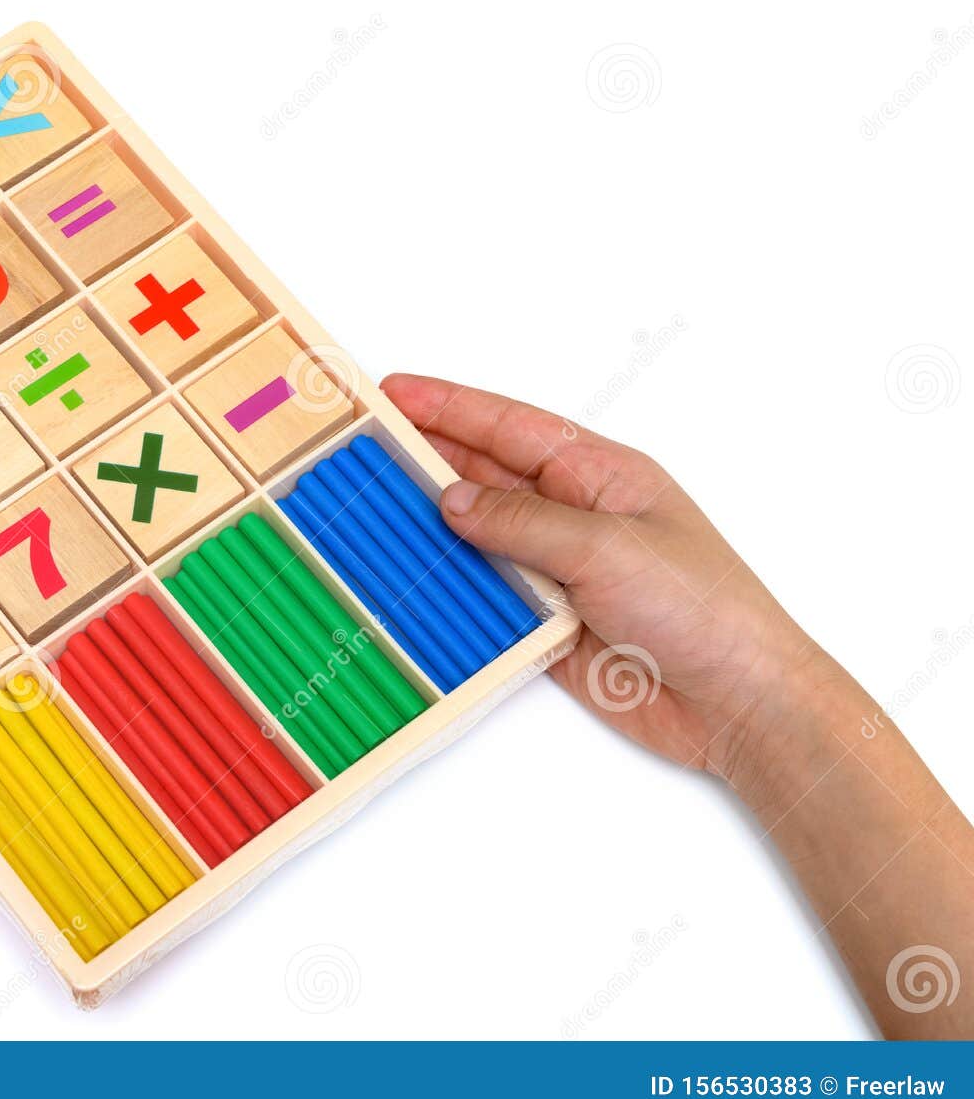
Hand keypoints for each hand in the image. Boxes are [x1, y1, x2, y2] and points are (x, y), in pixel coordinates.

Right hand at [383, 374, 973, 1038]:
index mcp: (602, 474)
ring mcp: (561, 571)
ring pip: (478, 539)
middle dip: (425, 462)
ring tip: (365, 513)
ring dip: (428, 530)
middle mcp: (576, 516)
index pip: (510, 428)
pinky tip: (407, 583)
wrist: (739, 704)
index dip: (449, 407)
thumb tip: (452, 500)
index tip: (391, 394)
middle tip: (359, 452)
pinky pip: (485, 598)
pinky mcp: (550, 625)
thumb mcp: (607, 547)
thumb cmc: (703, 609)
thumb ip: (522, 522)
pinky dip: (447, 591)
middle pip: (485, 477)